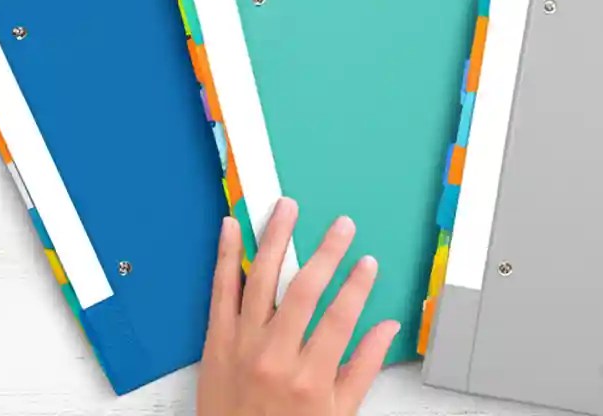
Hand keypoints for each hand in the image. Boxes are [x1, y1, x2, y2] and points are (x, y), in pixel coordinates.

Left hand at [197, 198, 401, 415]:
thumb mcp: (337, 415)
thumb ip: (363, 368)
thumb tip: (387, 328)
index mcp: (308, 379)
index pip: (340, 318)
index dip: (357, 286)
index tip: (367, 262)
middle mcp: (274, 358)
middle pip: (304, 291)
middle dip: (327, 253)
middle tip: (341, 226)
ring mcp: (241, 347)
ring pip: (260, 280)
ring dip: (275, 239)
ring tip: (286, 208)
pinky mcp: (215, 342)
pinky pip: (220, 291)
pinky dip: (226, 257)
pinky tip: (231, 228)